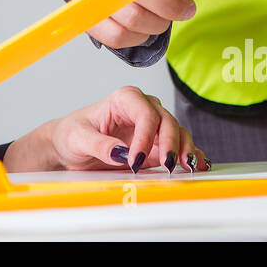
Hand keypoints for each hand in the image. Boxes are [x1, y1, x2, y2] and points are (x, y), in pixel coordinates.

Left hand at [43, 86, 210, 172]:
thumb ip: (99, 145)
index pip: (145, 114)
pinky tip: (197, 164)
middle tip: (168, 165)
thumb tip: (121, 153)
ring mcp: (152, 127)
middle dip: (171, 143)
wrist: (70, 146)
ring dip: (184, 149)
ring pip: (177, 132)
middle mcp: (142, 108)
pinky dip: (189, 154)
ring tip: (186, 167)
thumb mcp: (78, 138)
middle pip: (166, 121)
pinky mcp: (156, 145)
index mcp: (124, 99)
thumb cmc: (72, 134)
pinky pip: (178, 146)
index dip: (145, 137)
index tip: (136, 161)